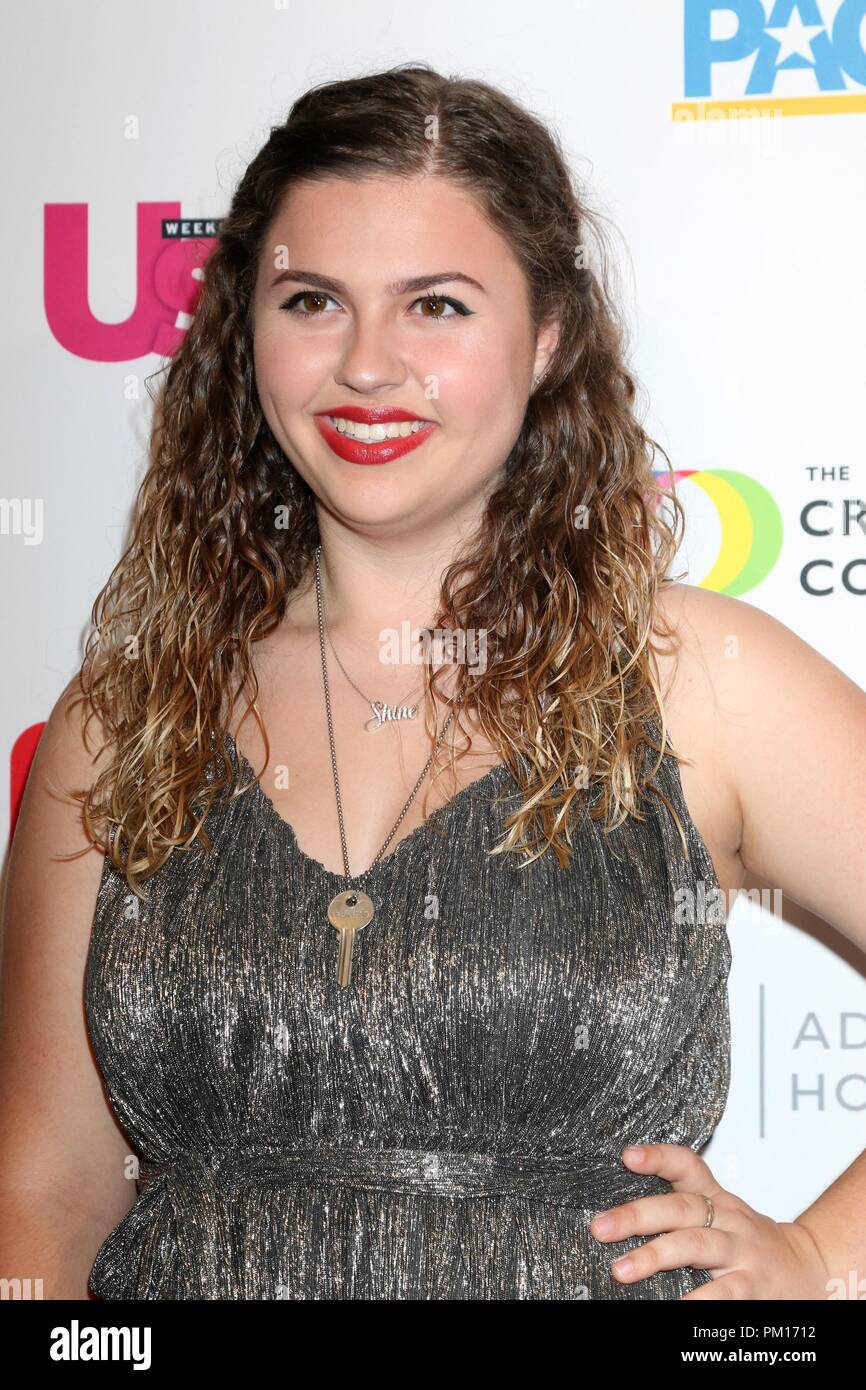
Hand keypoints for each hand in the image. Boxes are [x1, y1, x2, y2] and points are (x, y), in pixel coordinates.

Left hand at [589, 1143, 830, 1298]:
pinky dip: (699, 1299)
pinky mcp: (753, 1284)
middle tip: (600, 1227)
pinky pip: (724, 1291)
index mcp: (715, 1197)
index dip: (658, 1157)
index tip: (627, 1156)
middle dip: (637, 1216)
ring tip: (621, 1269)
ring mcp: (740, 1250)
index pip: (687, 1165)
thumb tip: (618, 1212)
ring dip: (655, 1256)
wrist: (808, 1266)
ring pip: (696, 1245)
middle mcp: (727, 1218)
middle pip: (681, 1208)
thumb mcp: (720, 1212)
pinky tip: (676, 1306)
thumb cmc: (750, 1240)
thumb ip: (680, 1205)